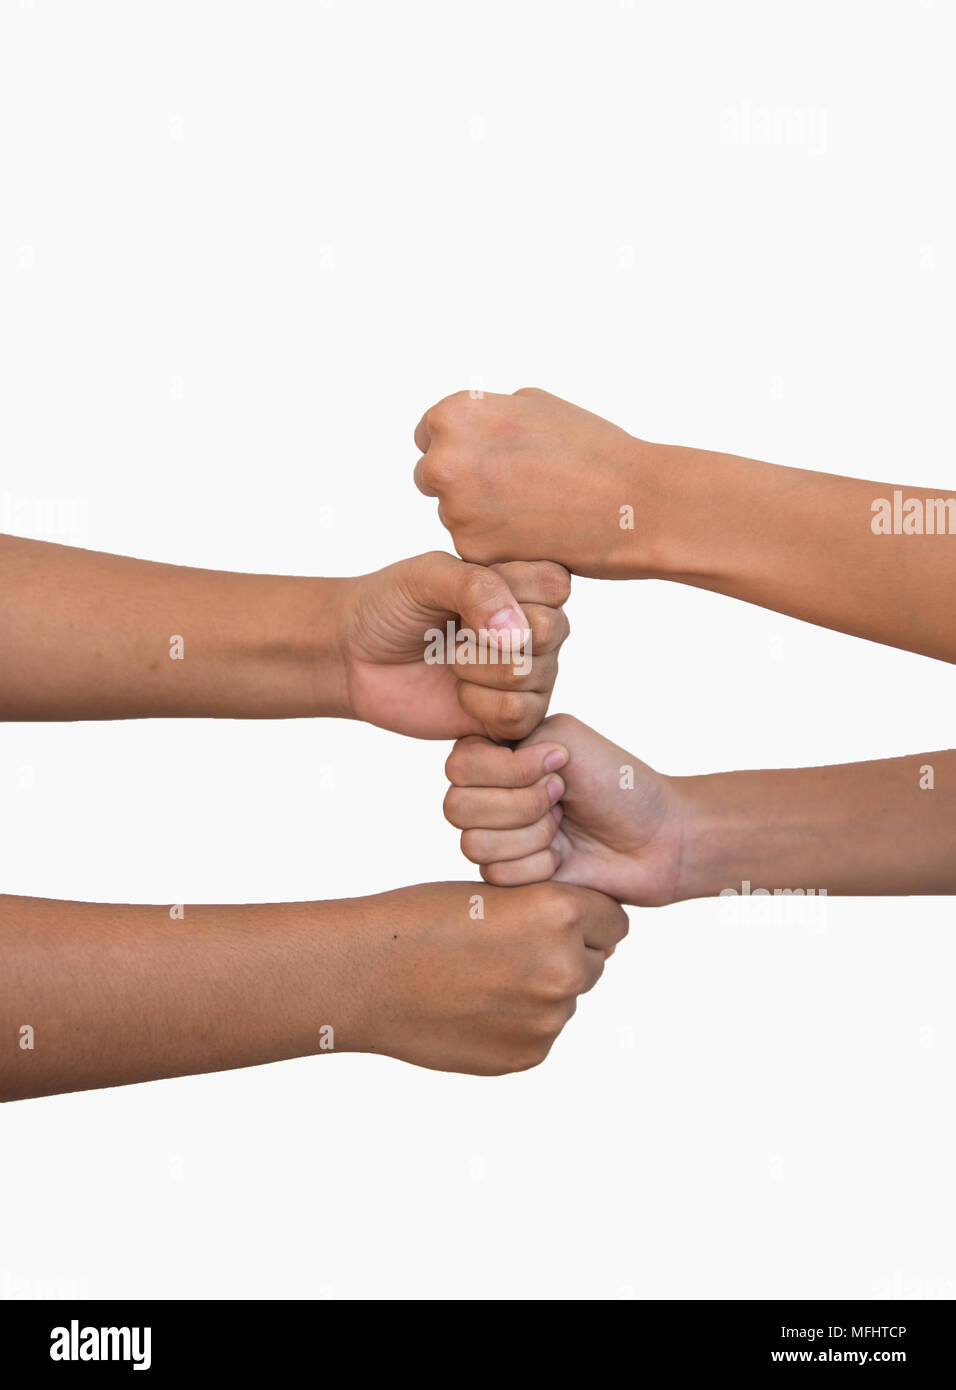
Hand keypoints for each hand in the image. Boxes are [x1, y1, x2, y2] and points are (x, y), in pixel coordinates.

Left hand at [339, 550, 569, 740]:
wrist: (355, 657)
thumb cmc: (391, 605)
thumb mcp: (427, 575)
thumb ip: (477, 586)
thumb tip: (518, 635)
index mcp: (528, 585)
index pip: (554, 587)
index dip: (508, 593)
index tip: (465, 594)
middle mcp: (539, 630)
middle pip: (549, 632)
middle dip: (486, 634)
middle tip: (453, 631)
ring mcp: (530, 676)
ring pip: (532, 676)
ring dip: (476, 669)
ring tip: (450, 660)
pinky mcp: (512, 718)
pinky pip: (519, 715)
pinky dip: (478, 704)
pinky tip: (458, 692)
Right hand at [351, 880, 627, 1074]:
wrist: (365, 976)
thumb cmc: (422, 920)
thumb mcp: (494, 892)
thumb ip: (552, 915)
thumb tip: (600, 949)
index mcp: (559, 914)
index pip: (612, 920)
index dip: (582, 916)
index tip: (550, 919)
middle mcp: (564, 968)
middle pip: (593, 961)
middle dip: (563, 954)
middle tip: (504, 950)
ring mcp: (548, 1019)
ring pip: (565, 999)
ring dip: (537, 990)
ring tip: (478, 978)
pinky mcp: (528, 1055)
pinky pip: (540, 1033)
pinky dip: (516, 1022)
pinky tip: (471, 1007)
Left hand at [413, 387, 664, 578]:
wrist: (633, 503)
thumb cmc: (593, 449)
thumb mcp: (536, 405)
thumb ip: (490, 415)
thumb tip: (470, 428)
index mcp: (456, 416)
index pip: (428, 434)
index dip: (459, 446)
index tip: (486, 458)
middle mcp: (445, 461)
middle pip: (432, 477)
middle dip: (462, 482)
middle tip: (511, 489)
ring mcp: (455, 510)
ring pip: (453, 514)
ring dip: (480, 515)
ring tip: (535, 509)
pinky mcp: (472, 551)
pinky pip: (475, 546)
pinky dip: (498, 544)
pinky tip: (537, 532)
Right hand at [443, 713, 684, 905]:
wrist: (658, 838)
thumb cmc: (618, 783)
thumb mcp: (565, 738)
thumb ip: (510, 742)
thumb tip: (474, 776)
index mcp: (496, 757)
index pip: (460, 764)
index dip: (508, 771)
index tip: (558, 765)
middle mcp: (488, 797)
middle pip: (457, 807)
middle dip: (521, 805)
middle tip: (562, 798)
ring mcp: (497, 839)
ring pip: (474, 844)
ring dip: (531, 835)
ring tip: (564, 828)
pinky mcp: (511, 878)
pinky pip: (496, 875)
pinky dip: (538, 865)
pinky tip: (563, 858)